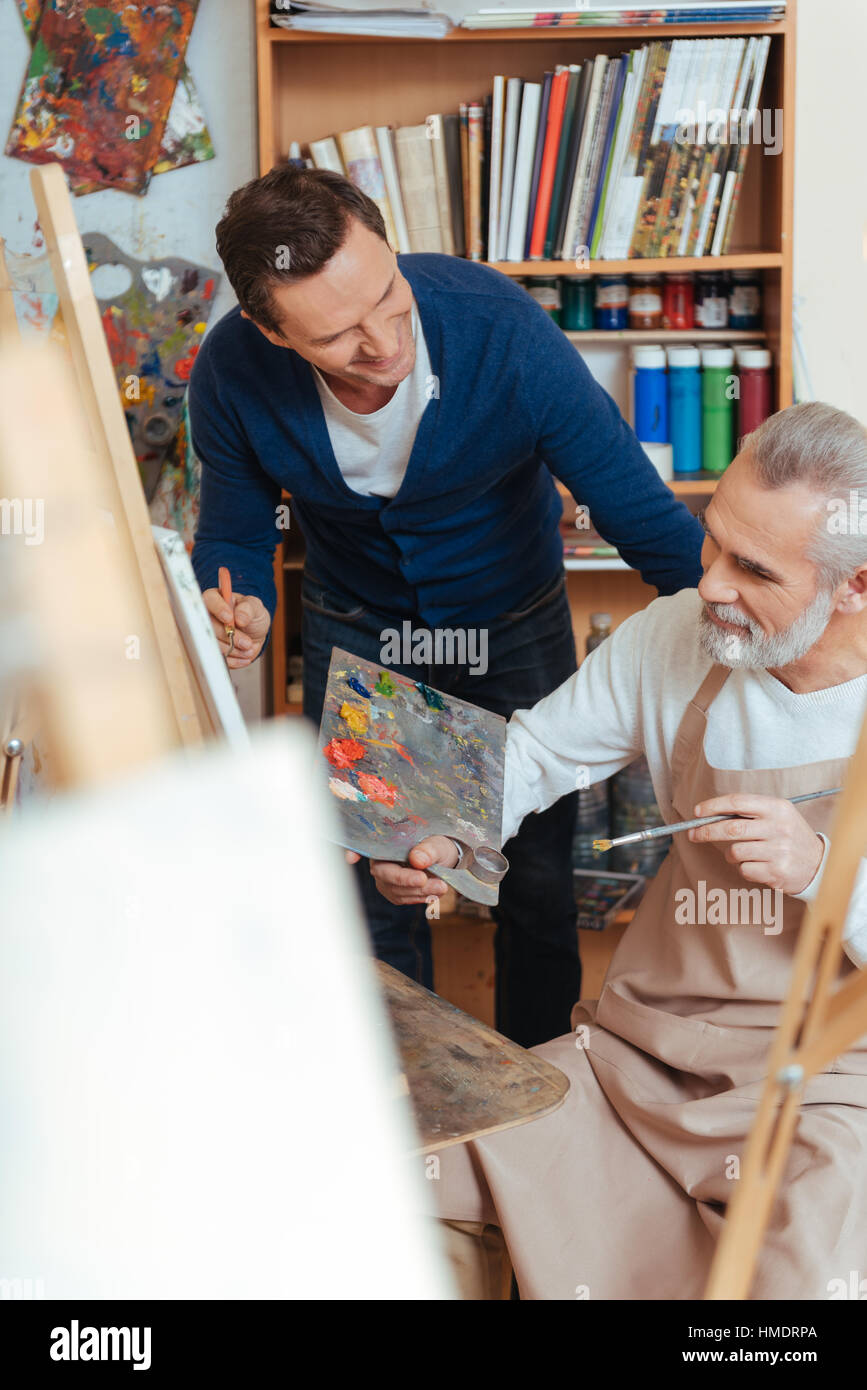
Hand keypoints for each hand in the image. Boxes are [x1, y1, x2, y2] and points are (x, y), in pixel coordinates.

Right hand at [202, 588, 270, 668]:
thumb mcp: (255, 607)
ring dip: (233, 650)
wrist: (254, 633)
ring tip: (249, 649)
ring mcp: (207, 633)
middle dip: (228, 636)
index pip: (209, 599)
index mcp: (216, 598)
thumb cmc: (252, 615)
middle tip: (247, 643)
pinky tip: (245, 657)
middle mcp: (207, 615)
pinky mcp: (211, 650)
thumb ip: (249, 608)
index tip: (229, 618)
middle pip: (209, 626)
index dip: (218, 609)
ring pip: (212, 644)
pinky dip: (233, 660)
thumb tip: (240, 617)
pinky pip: (217, 658)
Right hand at [344, 836, 459, 905]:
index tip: (350, 858)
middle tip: (425, 880)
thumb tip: (416, 859)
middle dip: (406, 881)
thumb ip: (429, 850)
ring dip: (419, 892)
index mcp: (386, 843)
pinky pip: (404, 899)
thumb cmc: (437, 846)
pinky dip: (420, 897)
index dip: (353, 851)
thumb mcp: (437, 844)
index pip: (364, 846)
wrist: (444, 861)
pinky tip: (435, 892)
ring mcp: (386, 880)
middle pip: (385, 875)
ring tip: (441, 887)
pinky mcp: (395, 893)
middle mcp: (380, 862)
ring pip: (396, 891)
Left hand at [687, 793, 824, 894]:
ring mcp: (778, 851)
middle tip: (693, 834)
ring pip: (735, 851)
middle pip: (730, 829)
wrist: (818, 864)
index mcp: (777, 808)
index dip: (713, 806)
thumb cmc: (790, 836)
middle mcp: (779, 827)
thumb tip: (709, 814)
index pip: (738, 802)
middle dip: (706, 831)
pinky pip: (744, 869)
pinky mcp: (776, 872)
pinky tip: (757, 865)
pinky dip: (743, 868)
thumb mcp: (778, 815)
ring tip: (741, 853)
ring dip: (730, 854)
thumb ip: (749, 812)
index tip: (697, 812)